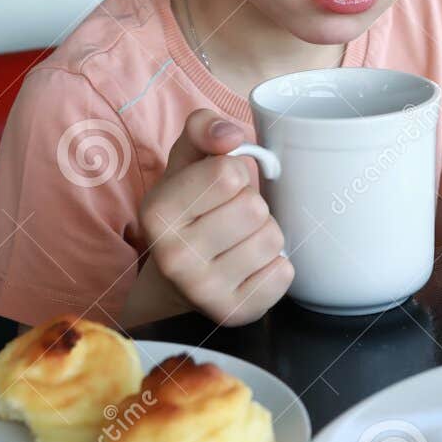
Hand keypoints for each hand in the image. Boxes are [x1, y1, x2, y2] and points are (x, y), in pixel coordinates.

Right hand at [135, 108, 292, 325]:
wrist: (177, 280)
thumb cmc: (189, 209)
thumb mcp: (186, 160)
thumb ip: (203, 127)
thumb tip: (231, 136)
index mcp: (157, 212)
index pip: (228, 173)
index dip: (232, 173)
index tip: (215, 190)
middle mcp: (173, 256)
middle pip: (254, 207)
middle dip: (250, 204)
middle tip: (229, 218)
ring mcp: (203, 290)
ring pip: (272, 238)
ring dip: (264, 233)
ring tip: (238, 241)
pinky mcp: (233, 313)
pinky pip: (284, 272)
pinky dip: (275, 265)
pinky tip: (249, 267)